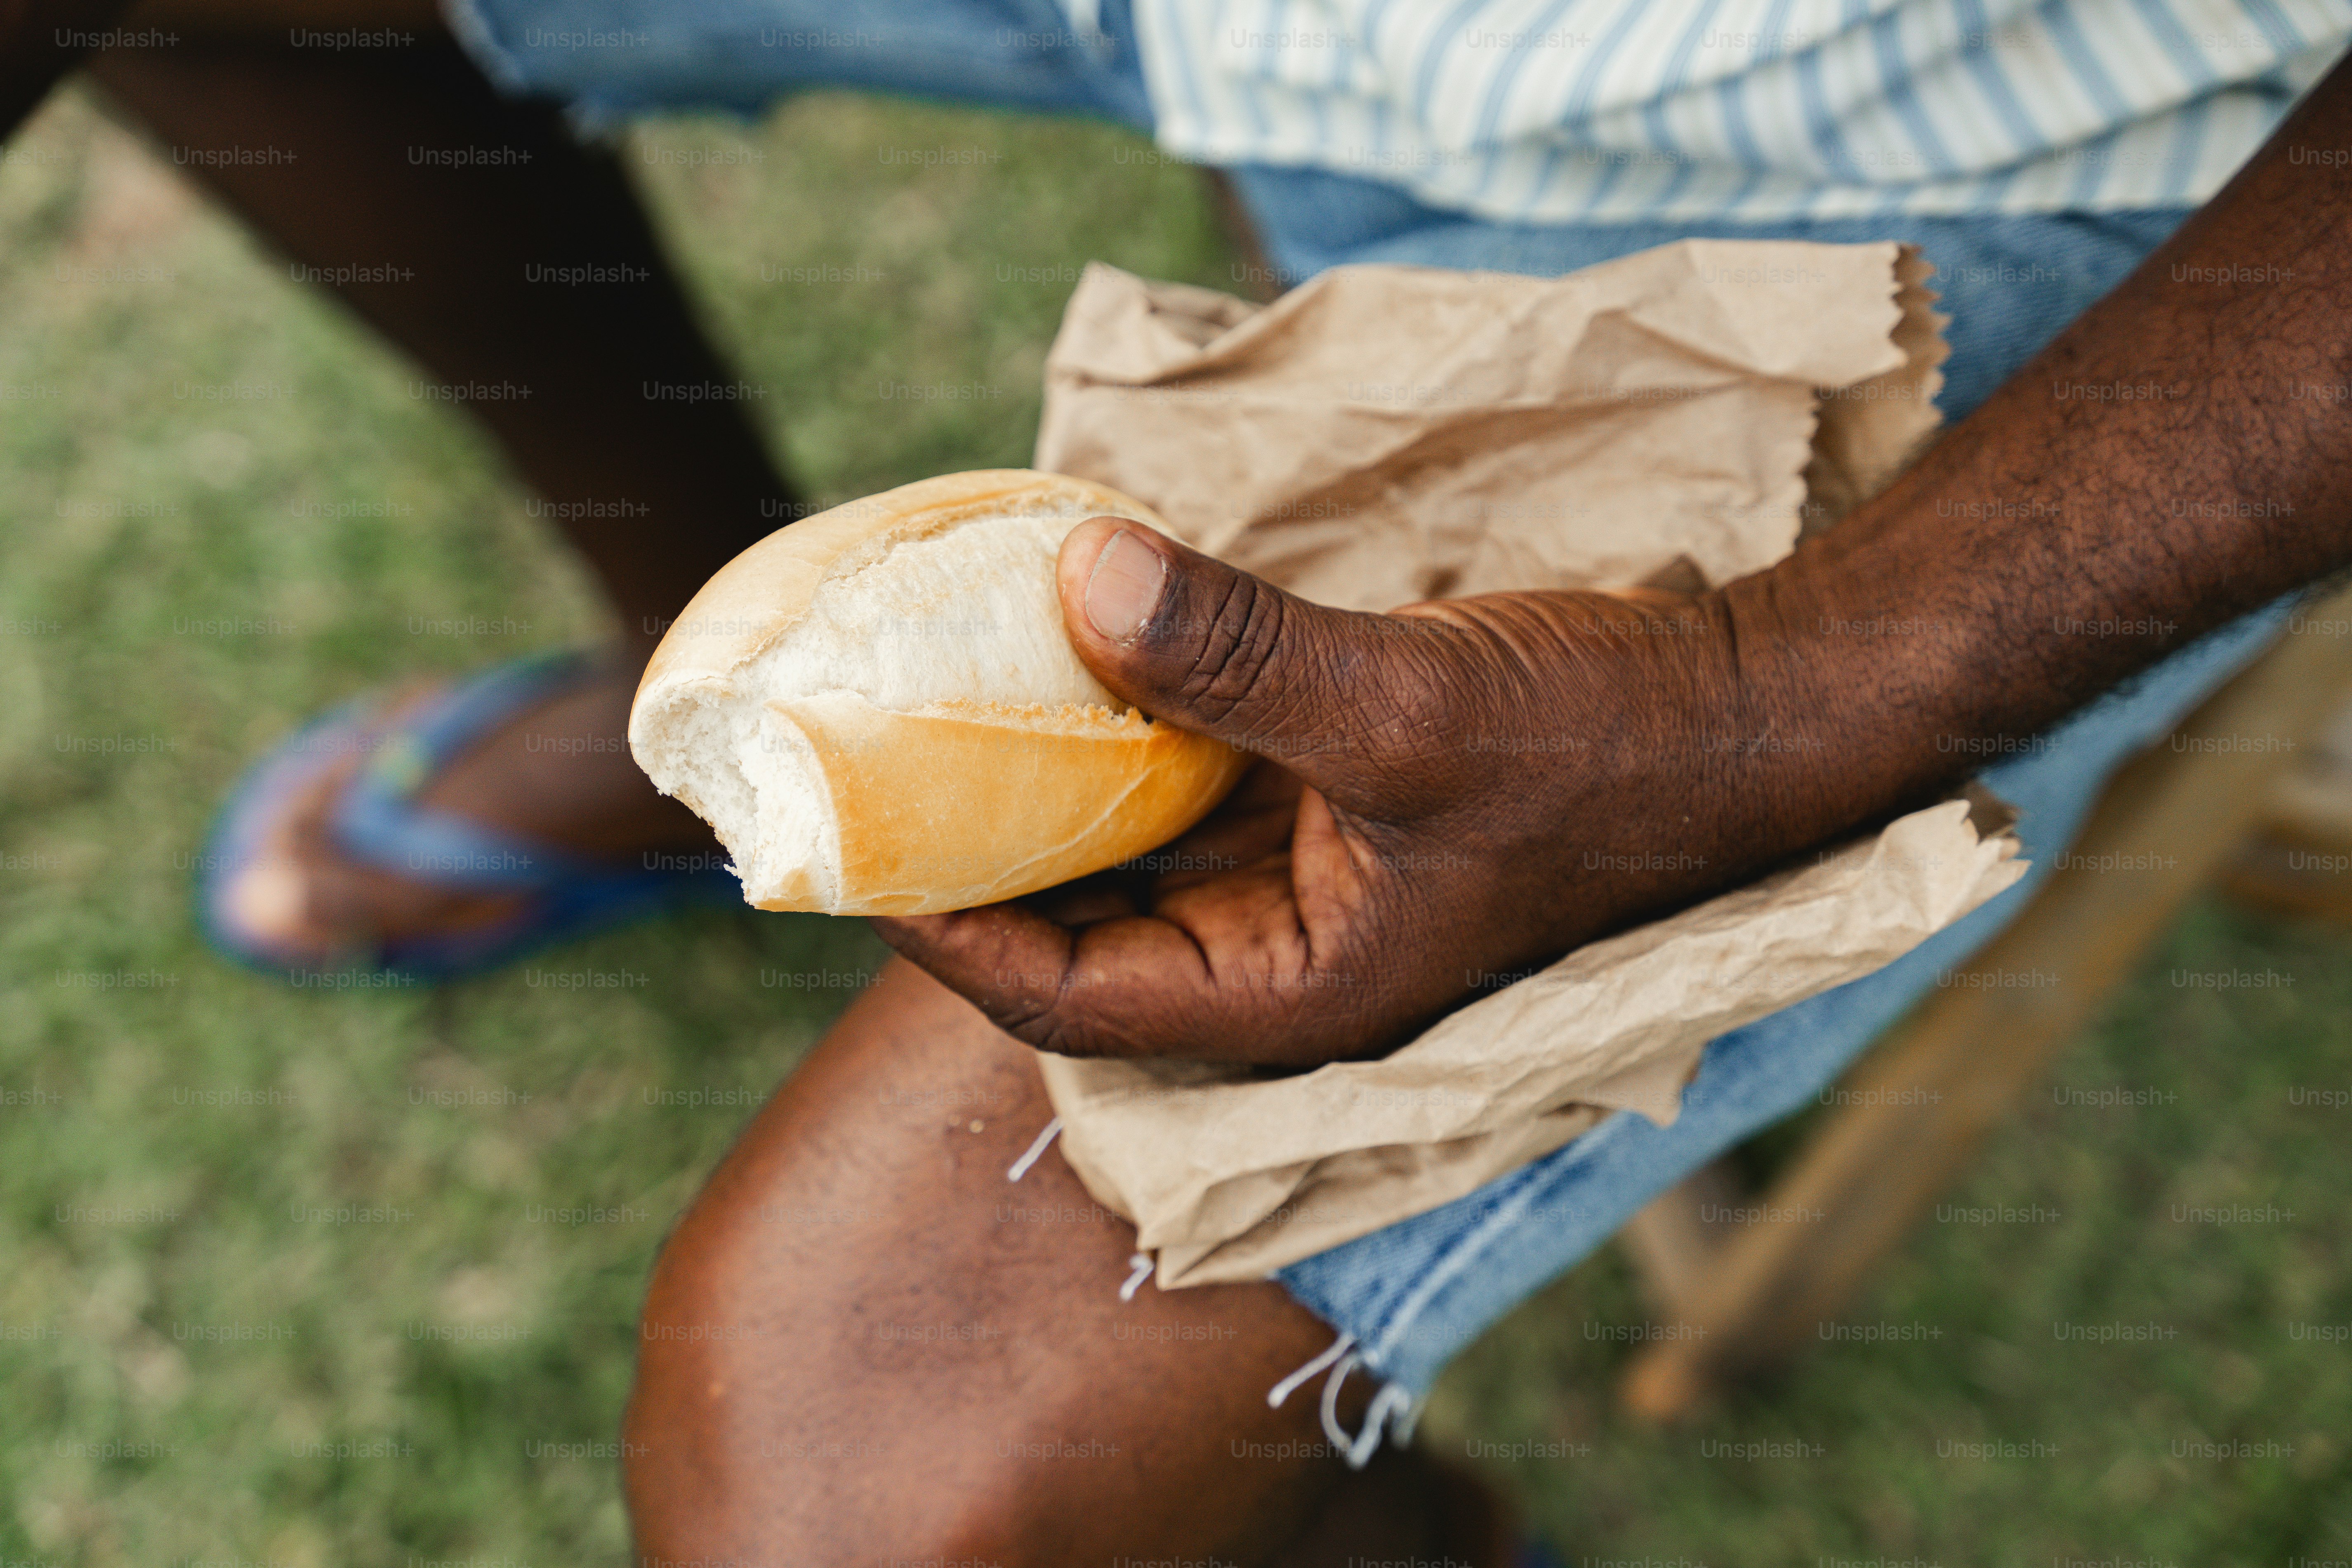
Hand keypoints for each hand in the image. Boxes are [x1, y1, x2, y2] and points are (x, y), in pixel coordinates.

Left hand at [870, 518, 1855, 1066]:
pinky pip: (1188, 771)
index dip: (950, 929)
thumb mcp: (1409, 704)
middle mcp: (1280, 947)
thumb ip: (1241, 655)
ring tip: (940, 689)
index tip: (856, 842)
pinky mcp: (1323, 791)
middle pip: (1080, 926)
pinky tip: (1068, 637)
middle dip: (978, 848)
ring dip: (1045, 772)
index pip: (1067, 1000)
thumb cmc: (1597, 748)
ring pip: (1129, 845)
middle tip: (868, 758)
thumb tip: (1073, 577)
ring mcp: (1299, 869)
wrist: (1736, 711)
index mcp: (1293, 992)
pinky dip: (1125, 714)